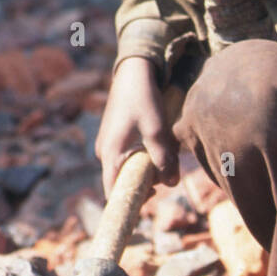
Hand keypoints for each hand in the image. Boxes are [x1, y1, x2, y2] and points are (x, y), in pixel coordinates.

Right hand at [95, 57, 178, 197]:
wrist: (134, 73)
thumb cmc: (144, 100)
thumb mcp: (157, 130)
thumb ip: (164, 159)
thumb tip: (172, 184)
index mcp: (110, 154)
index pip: (113, 192)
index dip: (129, 203)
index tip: (150, 201)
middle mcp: (104, 152)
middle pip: (124, 181)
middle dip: (147, 180)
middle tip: (168, 169)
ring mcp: (108, 144)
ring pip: (129, 167)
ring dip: (148, 165)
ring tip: (166, 149)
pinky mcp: (115, 137)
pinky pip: (129, 156)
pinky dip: (144, 155)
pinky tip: (159, 141)